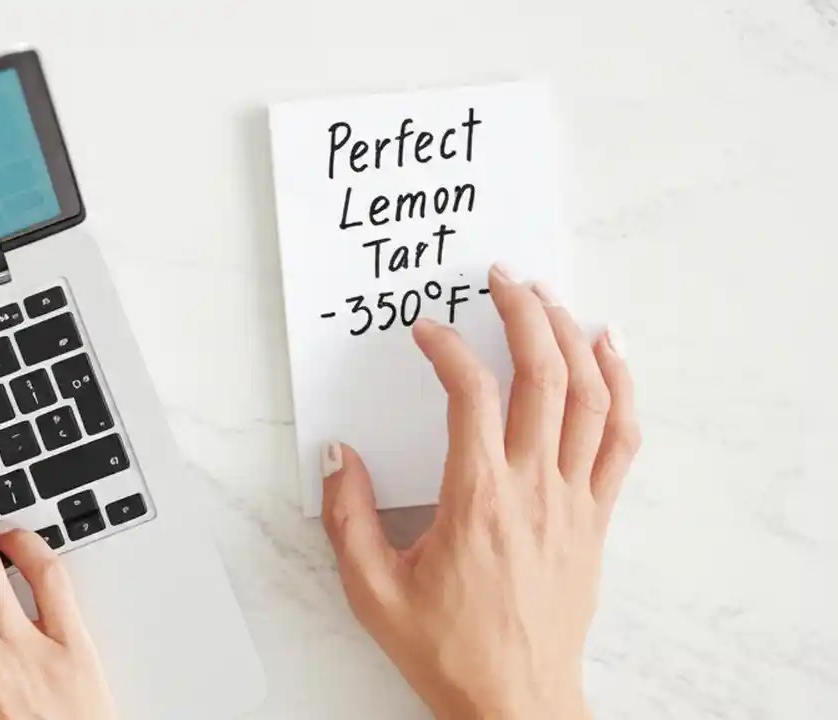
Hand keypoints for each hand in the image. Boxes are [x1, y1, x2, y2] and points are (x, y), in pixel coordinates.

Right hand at [321, 265, 638, 718]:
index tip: (426, 331)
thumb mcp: (373, 589)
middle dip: (524, 312)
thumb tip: (340, 455)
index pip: (472, 394)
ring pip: (591, 396)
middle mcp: (534, 488)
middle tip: (503, 278)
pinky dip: (620, 386)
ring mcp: (574, 500)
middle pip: (545, 374)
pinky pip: (621, 438)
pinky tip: (610, 352)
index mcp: (477, 498)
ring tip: (550, 298)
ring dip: (573, 337)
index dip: (448, 347)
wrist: (516, 702)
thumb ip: (349, 517)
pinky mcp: (595, 518)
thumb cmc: (448, 649)